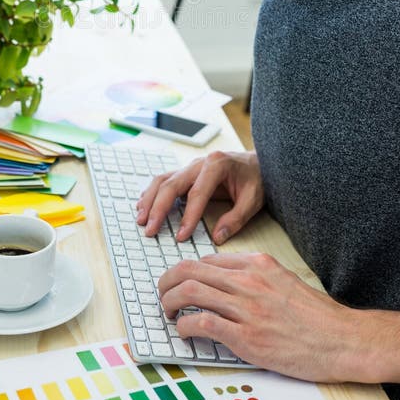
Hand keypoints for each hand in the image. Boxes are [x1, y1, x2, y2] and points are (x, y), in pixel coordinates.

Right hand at [136, 149, 263, 243]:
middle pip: (172, 184)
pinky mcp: (187, 173)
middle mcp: (200, 163)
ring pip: (163, 180)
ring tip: (141, 219)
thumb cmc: (256, 178)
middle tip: (150, 229)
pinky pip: (165, 181)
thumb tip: (217, 237)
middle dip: (158, 208)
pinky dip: (152, 193)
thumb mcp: (253, 200)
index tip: (181, 236)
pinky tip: (144, 205)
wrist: (258, 162)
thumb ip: (236, 219)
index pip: (197, 193)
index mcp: (217, 165)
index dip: (188, 216)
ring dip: (150, 200)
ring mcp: (191, 167)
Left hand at [159, 252, 354, 381]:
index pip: (207, 259)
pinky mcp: (247, 336)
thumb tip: (225, 281)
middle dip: (167, 281)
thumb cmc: (316, 315)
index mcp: (257, 263)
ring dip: (169, 302)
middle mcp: (249, 280)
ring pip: (190, 291)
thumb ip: (255, 276)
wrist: (342, 339)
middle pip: (190, 269)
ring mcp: (247, 308)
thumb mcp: (284, 279)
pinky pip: (202, 323)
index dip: (186, 271)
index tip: (179, 283)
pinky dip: (185, 326)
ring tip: (168, 313)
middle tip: (162, 295)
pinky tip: (184, 332)